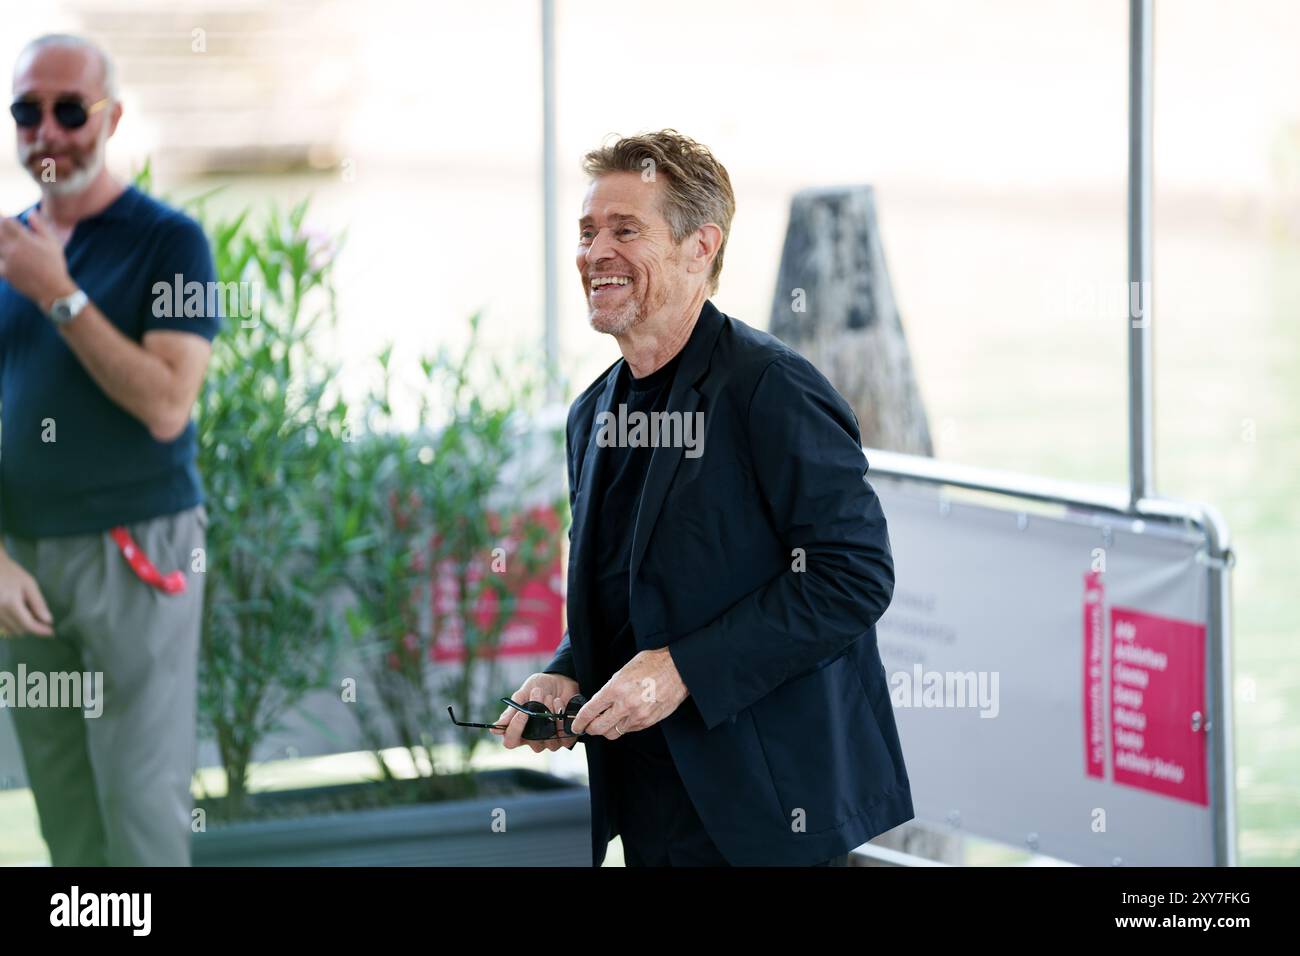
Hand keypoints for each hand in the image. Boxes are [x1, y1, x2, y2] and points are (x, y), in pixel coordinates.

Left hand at [0, 211, 76, 311]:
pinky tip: (5, 258)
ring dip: (1, 243)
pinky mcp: (5, 273)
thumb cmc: (55, 264)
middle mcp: (12, 249)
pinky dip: (0, 259)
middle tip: (4, 230)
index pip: (6, 221)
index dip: (4, 219)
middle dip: (1, 229)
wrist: (53, 289)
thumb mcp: (53, 243)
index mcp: (24, 239)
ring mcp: (7, 261)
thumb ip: (40, 226)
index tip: (6, 220)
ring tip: (8, 245)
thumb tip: (31, 212)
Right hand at [0, 550, 53, 637]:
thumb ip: (38, 604)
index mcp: (10, 604)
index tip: (51, 632)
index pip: (27, 625)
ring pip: (9, 629)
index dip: (40, 630)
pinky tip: (17, 611)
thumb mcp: (29, 584)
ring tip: (27, 611)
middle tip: (40, 617)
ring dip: (21, 626)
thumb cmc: (11, 573)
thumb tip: (48, 621)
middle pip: (19, 629)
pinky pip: (2, 625)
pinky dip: (12, 623)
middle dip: (32, 626)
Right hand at [494, 672, 580, 752]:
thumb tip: (494, 730)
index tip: (522, 712)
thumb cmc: (538, 688)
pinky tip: (560, 703)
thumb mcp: (522, 695)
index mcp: (518, 731)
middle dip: (538, 715)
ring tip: (550, 697)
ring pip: (550, 742)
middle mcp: (533, 739)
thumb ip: (511, 711)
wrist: (560, 681)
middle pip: (533, 743)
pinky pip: (565, 738)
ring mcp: (550, 741)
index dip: (515, 730)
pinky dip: (562, 719)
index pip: (511, 742)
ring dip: (550, 715)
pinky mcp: (566, 737)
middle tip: (539, 693)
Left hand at [571, 647, 687, 740]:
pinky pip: (629, 730)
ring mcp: (638, 716)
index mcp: (616, 689)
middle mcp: (625, 705)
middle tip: (588, 726)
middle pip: (599, 728)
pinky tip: (625, 717)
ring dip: (607, 729)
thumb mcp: (623, 671)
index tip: (575, 725)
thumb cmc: (651, 664)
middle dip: (590, 729)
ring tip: (607, 721)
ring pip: (614, 733)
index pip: (590, 711)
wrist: (677, 668)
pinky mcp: (648, 722)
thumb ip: (610, 689)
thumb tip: (599, 703)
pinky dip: (623, 727)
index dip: (579, 721)